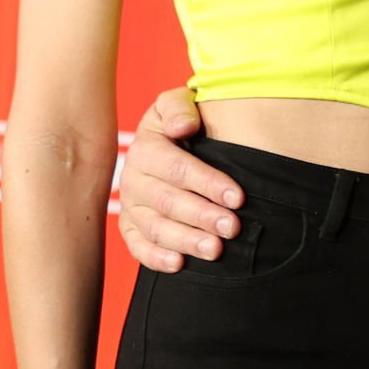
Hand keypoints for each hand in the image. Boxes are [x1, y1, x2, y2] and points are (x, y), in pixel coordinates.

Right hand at [116, 85, 241, 270]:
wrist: (166, 142)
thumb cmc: (182, 123)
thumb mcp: (177, 104)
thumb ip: (178, 107)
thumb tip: (183, 126)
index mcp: (147, 149)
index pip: (178, 168)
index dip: (208, 183)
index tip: (237, 197)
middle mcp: (134, 179)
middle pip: (169, 202)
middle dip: (203, 216)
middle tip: (231, 227)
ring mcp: (131, 206)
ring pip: (156, 228)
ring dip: (186, 240)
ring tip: (214, 250)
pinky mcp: (131, 228)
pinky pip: (138, 247)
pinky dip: (155, 258)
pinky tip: (178, 264)